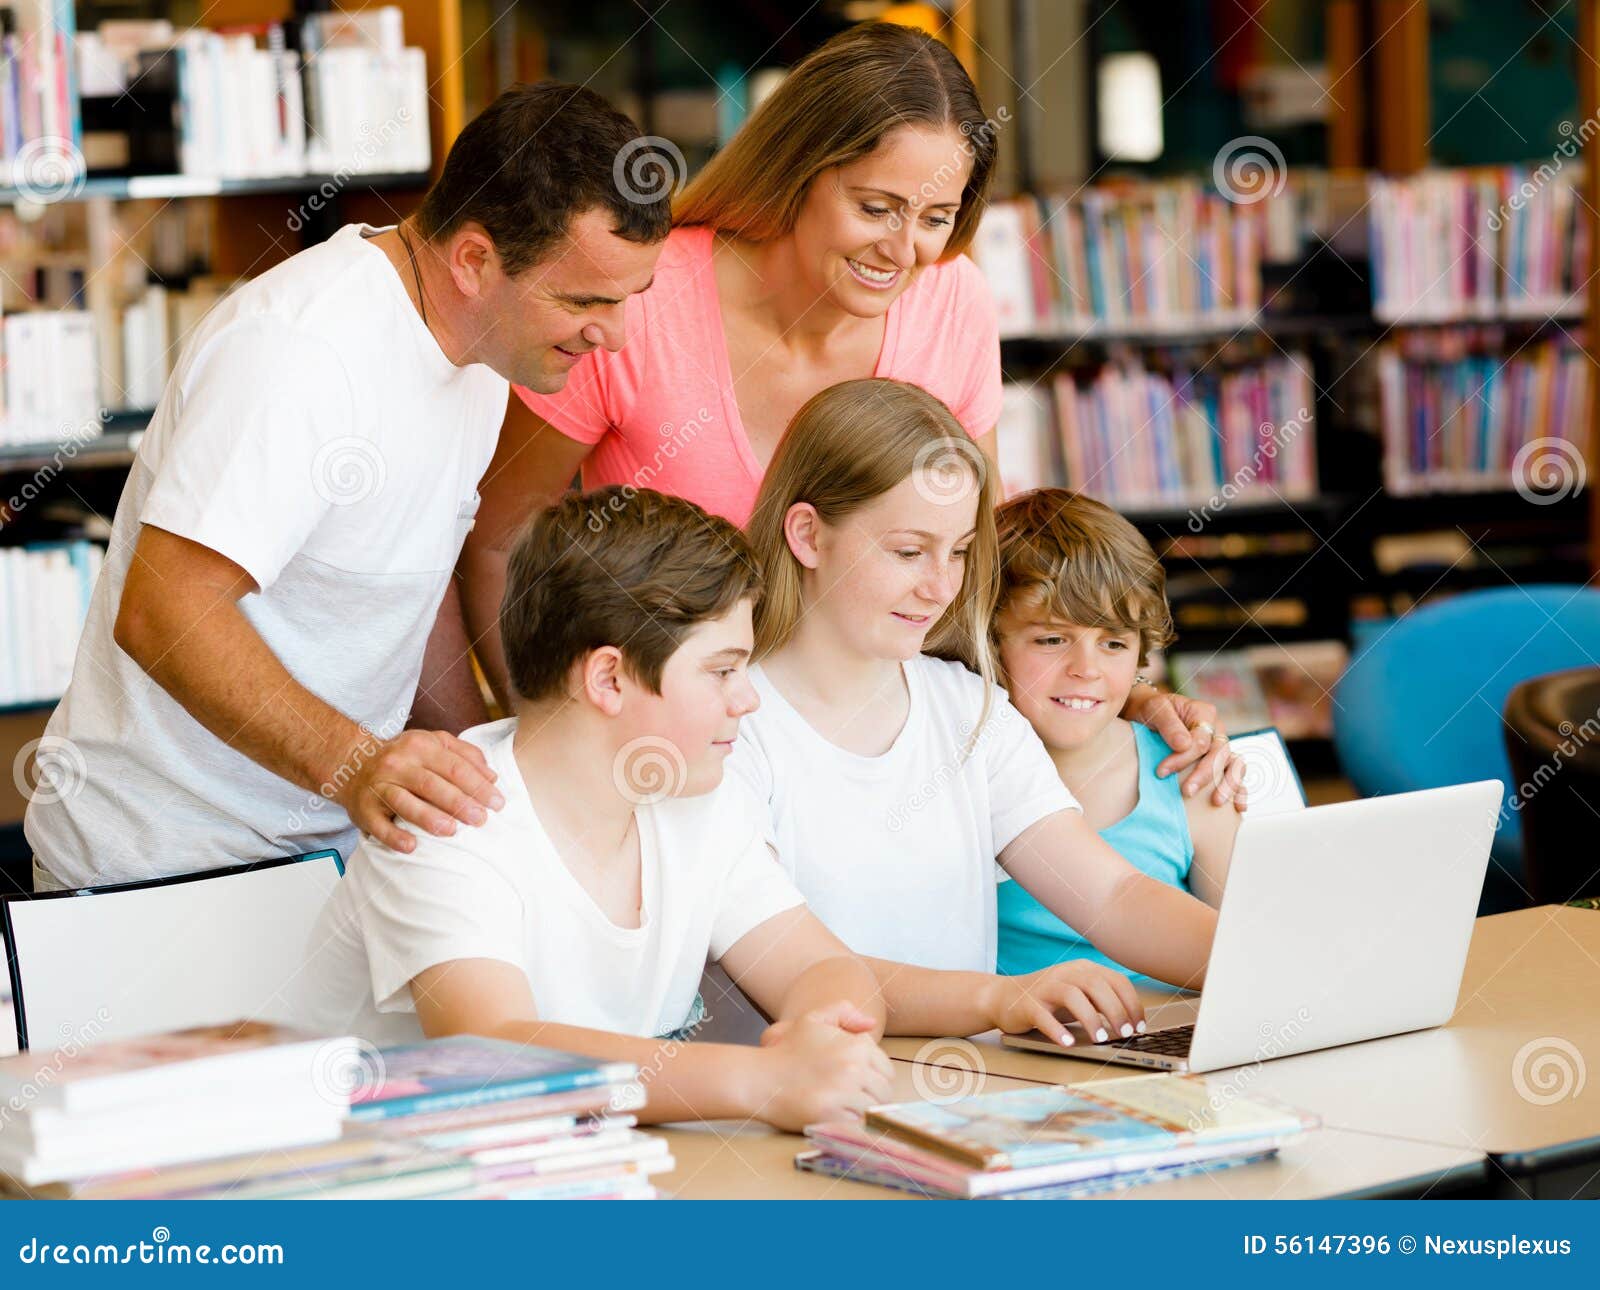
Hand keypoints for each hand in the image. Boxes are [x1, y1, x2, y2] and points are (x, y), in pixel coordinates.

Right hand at [332, 728, 504, 852]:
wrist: (353, 763)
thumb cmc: (405, 757)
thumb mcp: (435, 743)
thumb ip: (466, 755)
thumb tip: (492, 777)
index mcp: (420, 746)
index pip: (454, 767)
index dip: (478, 785)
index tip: (497, 802)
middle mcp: (398, 764)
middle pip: (432, 784)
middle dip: (459, 803)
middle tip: (481, 820)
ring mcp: (379, 786)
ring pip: (405, 802)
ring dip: (429, 818)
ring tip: (451, 830)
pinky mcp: (364, 809)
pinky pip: (378, 825)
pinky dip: (394, 836)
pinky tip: (411, 846)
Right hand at [751, 1007, 894, 1131]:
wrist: (758, 1078)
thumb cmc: (786, 1051)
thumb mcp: (812, 1020)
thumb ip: (843, 1012)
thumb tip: (871, 1025)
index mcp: (856, 1046)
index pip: (887, 1070)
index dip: (875, 1079)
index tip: (859, 1085)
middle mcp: (854, 1067)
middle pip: (884, 1092)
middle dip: (872, 1098)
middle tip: (852, 1101)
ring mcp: (844, 1092)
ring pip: (873, 1110)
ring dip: (863, 1113)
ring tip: (844, 1111)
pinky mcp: (832, 1116)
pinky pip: (858, 1126)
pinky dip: (852, 1126)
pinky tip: (837, 1120)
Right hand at [982, 961, 1145, 1047]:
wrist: (1003, 997)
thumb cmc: (1049, 999)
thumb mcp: (1079, 994)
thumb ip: (1101, 1000)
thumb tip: (1133, 1022)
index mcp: (1082, 969)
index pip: (1115, 980)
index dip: (1132, 1003)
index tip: (1140, 1026)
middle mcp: (1065, 974)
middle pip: (1096, 985)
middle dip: (1115, 1011)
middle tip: (1125, 1034)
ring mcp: (1044, 988)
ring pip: (1072, 996)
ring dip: (1091, 1019)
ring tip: (1101, 1039)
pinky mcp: (1027, 1004)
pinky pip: (1043, 1016)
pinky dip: (1057, 1030)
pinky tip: (1068, 1043)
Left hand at [1130, 689, 1246, 811]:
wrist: (1148, 717)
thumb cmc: (1152, 712)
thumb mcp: (1155, 709)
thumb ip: (1169, 724)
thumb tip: (1184, 744)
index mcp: (1204, 713)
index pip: (1201, 740)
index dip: (1183, 758)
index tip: (1161, 772)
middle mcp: (1217, 730)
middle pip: (1220, 754)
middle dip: (1204, 775)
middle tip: (1186, 792)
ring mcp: (1221, 747)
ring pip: (1235, 765)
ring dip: (1228, 784)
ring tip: (1217, 802)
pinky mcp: (1220, 762)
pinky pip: (1235, 775)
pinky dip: (1239, 791)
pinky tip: (1238, 808)